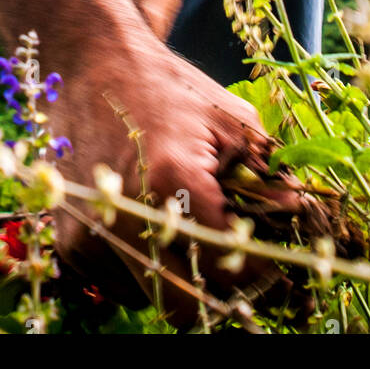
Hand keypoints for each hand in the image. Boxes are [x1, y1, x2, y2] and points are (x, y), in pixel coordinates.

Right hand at [53, 35, 307, 325]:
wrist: (92, 62)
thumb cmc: (167, 88)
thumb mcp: (229, 119)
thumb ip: (269, 171)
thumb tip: (299, 215)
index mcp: (171, 180)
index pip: (226, 265)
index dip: (257, 271)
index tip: (274, 264)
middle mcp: (124, 214)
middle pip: (183, 306)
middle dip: (215, 293)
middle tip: (235, 267)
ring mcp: (91, 231)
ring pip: (148, 297)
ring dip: (176, 279)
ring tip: (187, 229)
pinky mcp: (69, 239)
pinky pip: (117, 282)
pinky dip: (142, 266)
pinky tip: (151, 223)